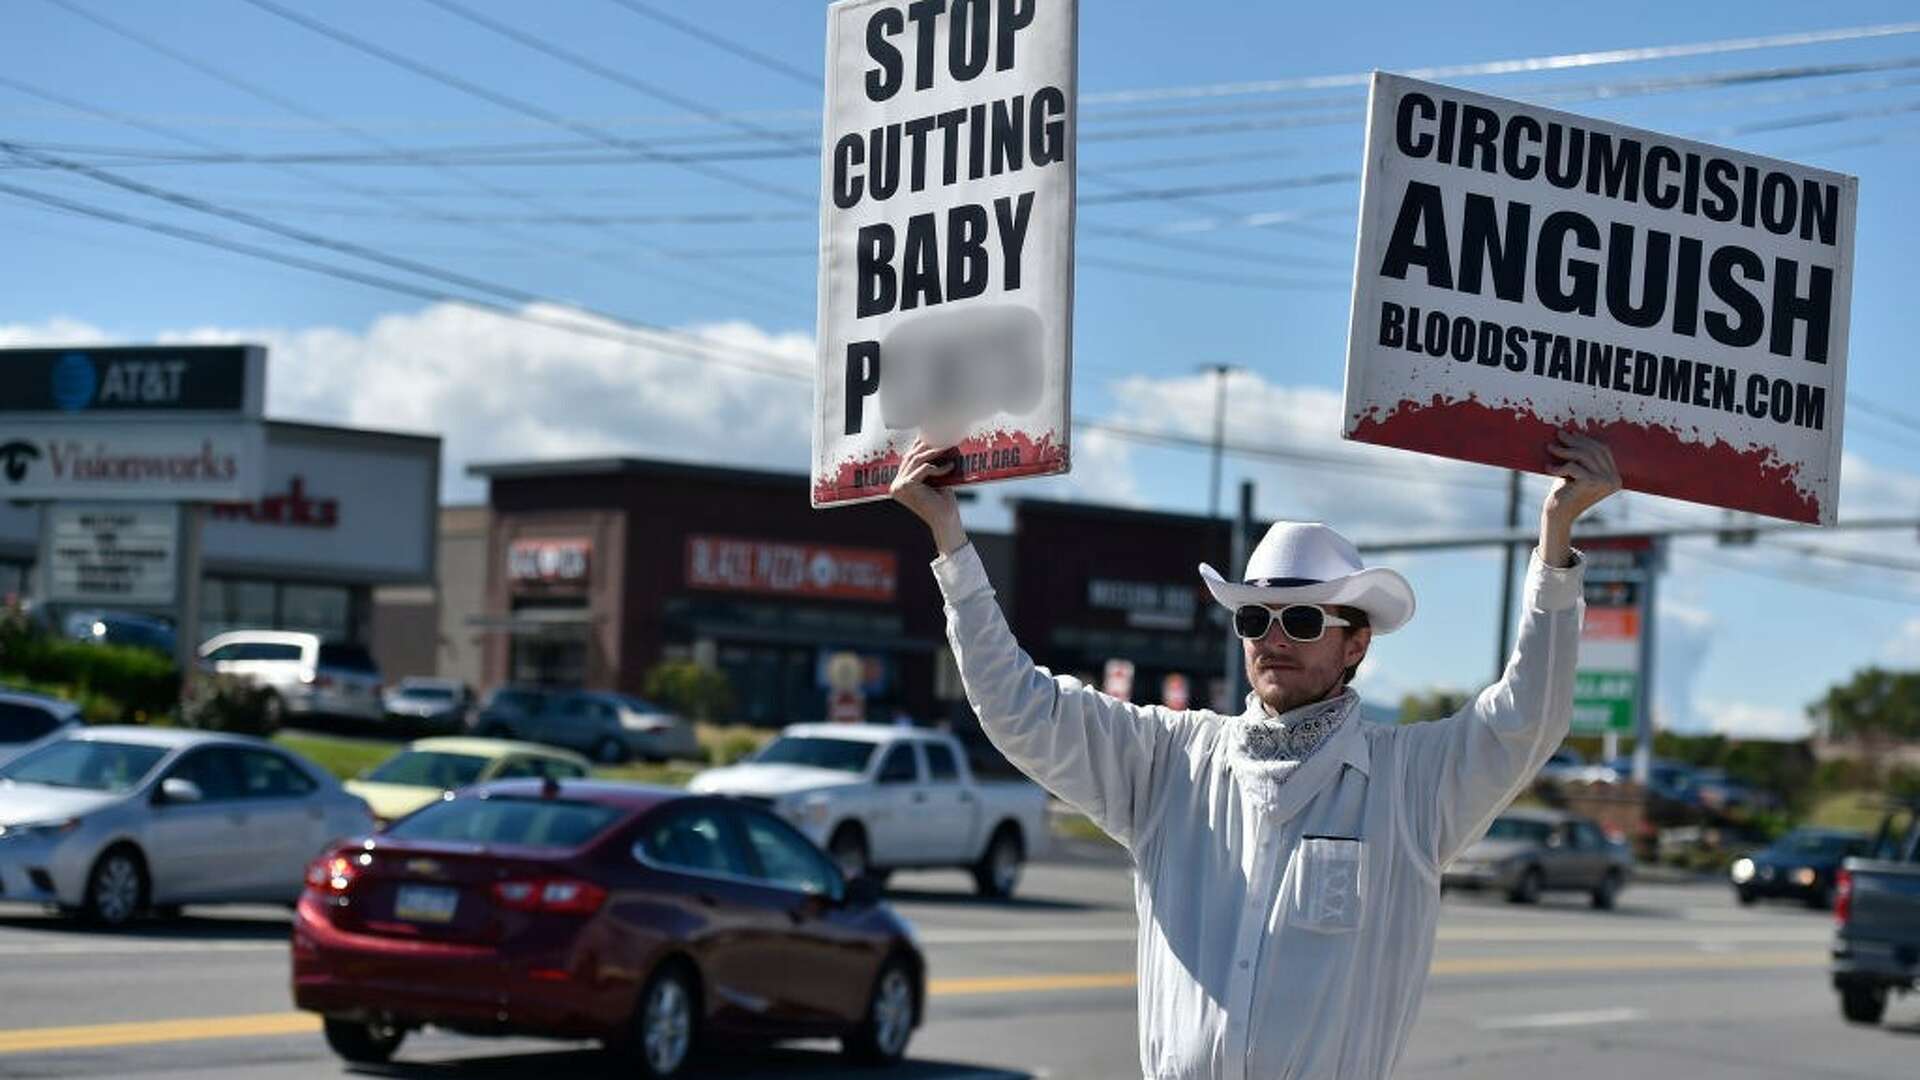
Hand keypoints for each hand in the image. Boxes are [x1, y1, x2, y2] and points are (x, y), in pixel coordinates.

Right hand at [890, 439, 966, 554]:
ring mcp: (899, 486)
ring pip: (916, 460)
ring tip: (947, 447)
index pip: (908, 459)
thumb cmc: (943, 502)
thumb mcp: (934, 479)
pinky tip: (950, 467)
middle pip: (910, 457)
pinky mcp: (908, 485)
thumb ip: (929, 465)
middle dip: (926, 445)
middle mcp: (896, 485)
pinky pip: (925, 468)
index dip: (919, 445)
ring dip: (933, 452)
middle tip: (941, 437)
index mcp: (900, 484)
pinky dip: (938, 467)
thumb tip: (934, 443)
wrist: (946, 520)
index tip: (932, 435)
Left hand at [1538, 431, 1621, 567]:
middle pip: (1594, 451)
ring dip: (1565, 450)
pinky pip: (1573, 466)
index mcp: (1615, 477)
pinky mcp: (1591, 484)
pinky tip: (1548, 468)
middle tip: (1559, 435)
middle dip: (1575, 441)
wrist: (1558, 514)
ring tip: (1550, 448)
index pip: (1603, 450)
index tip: (1571, 433)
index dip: (1586, 440)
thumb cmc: (1566, 491)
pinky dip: (1559, 466)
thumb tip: (1574, 432)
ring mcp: (1605, 483)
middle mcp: (1614, 480)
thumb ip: (1582, 457)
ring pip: (1584, 456)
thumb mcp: (1577, 471)